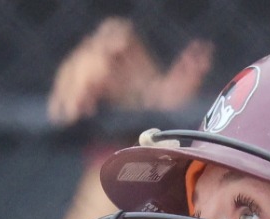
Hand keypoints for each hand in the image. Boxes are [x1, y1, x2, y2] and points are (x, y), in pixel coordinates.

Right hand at [47, 18, 213, 125]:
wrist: (137, 135)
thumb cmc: (158, 112)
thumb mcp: (174, 95)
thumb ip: (188, 73)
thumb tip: (206, 49)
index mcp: (128, 51)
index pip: (116, 31)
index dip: (113, 38)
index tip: (114, 50)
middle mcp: (107, 57)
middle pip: (91, 50)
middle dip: (90, 67)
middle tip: (93, 88)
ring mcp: (89, 72)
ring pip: (73, 68)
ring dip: (74, 86)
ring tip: (79, 109)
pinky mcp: (76, 90)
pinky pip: (63, 87)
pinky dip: (63, 98)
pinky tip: (67, 115)